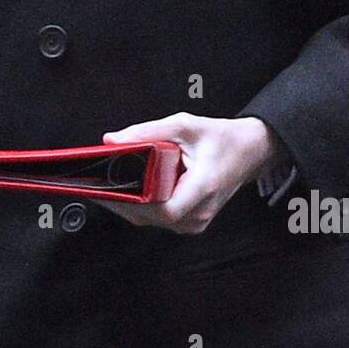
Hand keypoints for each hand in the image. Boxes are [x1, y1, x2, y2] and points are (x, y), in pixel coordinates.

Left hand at [94, 112, 287, 233]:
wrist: (250, 152)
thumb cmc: (222, 139)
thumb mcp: (184, 125)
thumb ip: (147, 132)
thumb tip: (112, 141)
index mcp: (202, 188)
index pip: (162, 208)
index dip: (132, 200)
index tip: (110, 187)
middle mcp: (199, 212)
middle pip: (150, 216)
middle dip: (122, 200)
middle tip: (98, 182)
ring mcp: (195, 221)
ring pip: (152, 220)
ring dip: (130, 204)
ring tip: (111, 184)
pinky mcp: (189, 222)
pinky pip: (159, 219)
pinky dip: (142, 206)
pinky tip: (130, 190)